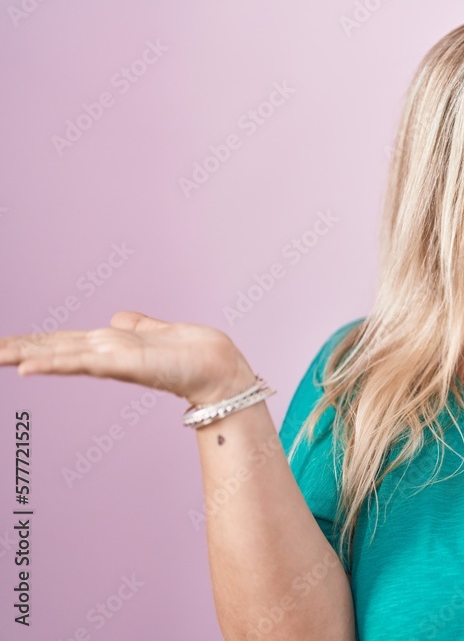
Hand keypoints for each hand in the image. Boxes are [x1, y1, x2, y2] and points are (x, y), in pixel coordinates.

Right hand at [0, 310, 256, 405]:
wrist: (219, 368)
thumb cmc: (193, 353)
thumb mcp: (157, 331)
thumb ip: (137, 325)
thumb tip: (119, 318)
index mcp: (110, 345)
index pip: (60, 341)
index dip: (30, 341)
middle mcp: (105, 353)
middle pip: (49, 348)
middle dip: (14, 349)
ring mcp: (112, 360)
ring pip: (57, 355)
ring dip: (22, 355)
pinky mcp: (123, 364)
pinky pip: (82, 363)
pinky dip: (54, 364)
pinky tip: (27, 368)